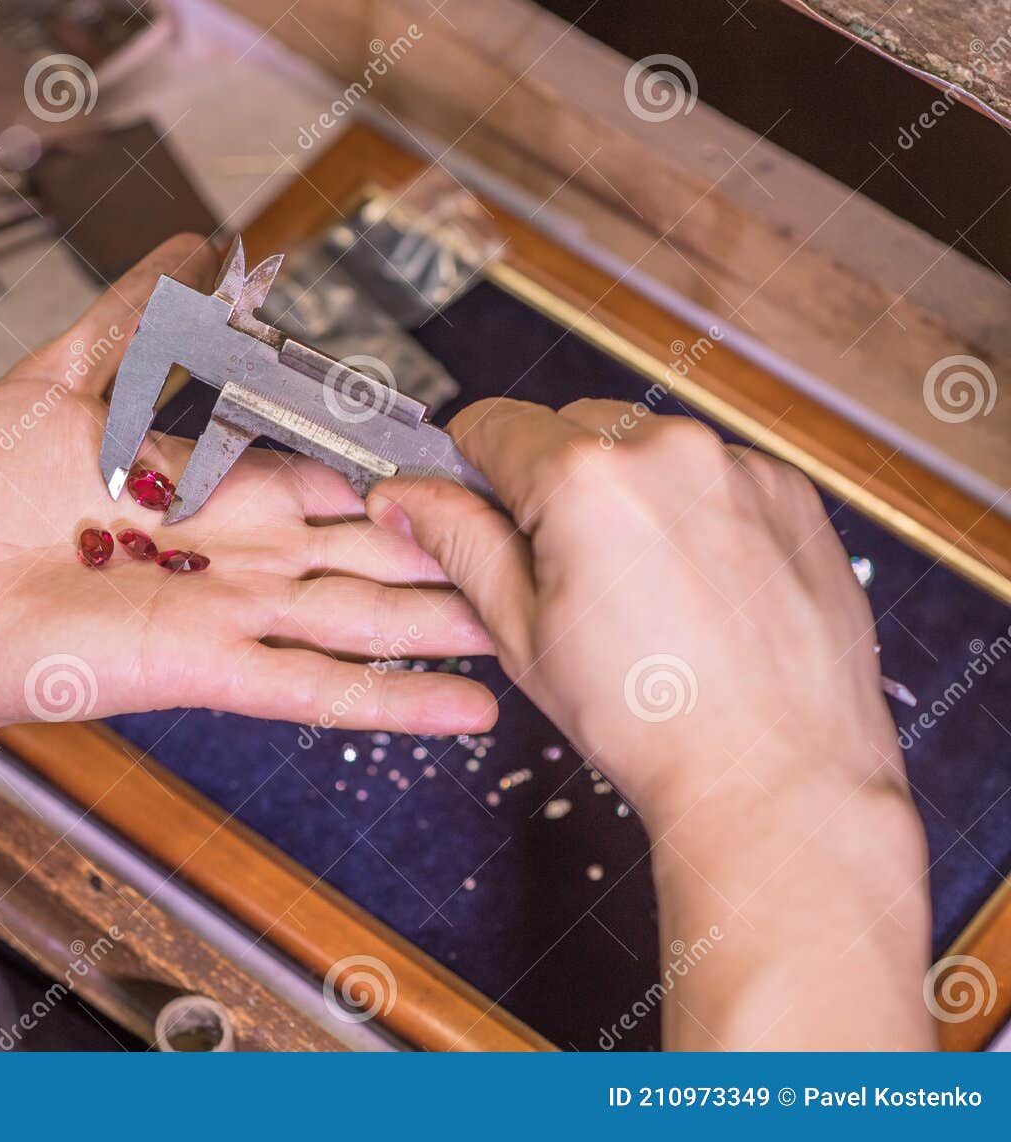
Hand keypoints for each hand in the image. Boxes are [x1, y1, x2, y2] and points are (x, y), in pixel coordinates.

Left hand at [0, 236, 496, 778]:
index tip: (479, 446)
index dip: (405, 455)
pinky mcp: (206, 665)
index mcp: (221, 479)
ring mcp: (232, 610)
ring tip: (537, 628)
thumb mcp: (67, 378)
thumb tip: (197, 245)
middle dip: (455, 541)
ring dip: (451, 623)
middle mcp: (242, 547)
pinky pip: (312, 685)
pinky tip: (468, 709)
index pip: (336, 463)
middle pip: (374, 545)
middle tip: (542, 537)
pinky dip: (392, 700)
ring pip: (367, 616)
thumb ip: (139, 317)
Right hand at [368, 398, 904, 825]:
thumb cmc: (650, 719)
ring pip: (645, 450)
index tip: (470, 500)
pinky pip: (711, 476)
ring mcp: (738, 468)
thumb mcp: (521, 630)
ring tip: (636, 588)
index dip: (468, 465)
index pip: (493, 423)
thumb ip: (458, 540)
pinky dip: (689, 512)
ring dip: (624, 493)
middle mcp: (668, 451)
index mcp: (587, 479)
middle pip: (572, 429)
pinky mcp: (788, 494)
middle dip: (551, 483)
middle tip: (558, 568)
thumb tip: (409, 497)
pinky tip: (692, 586)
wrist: (775, 775)